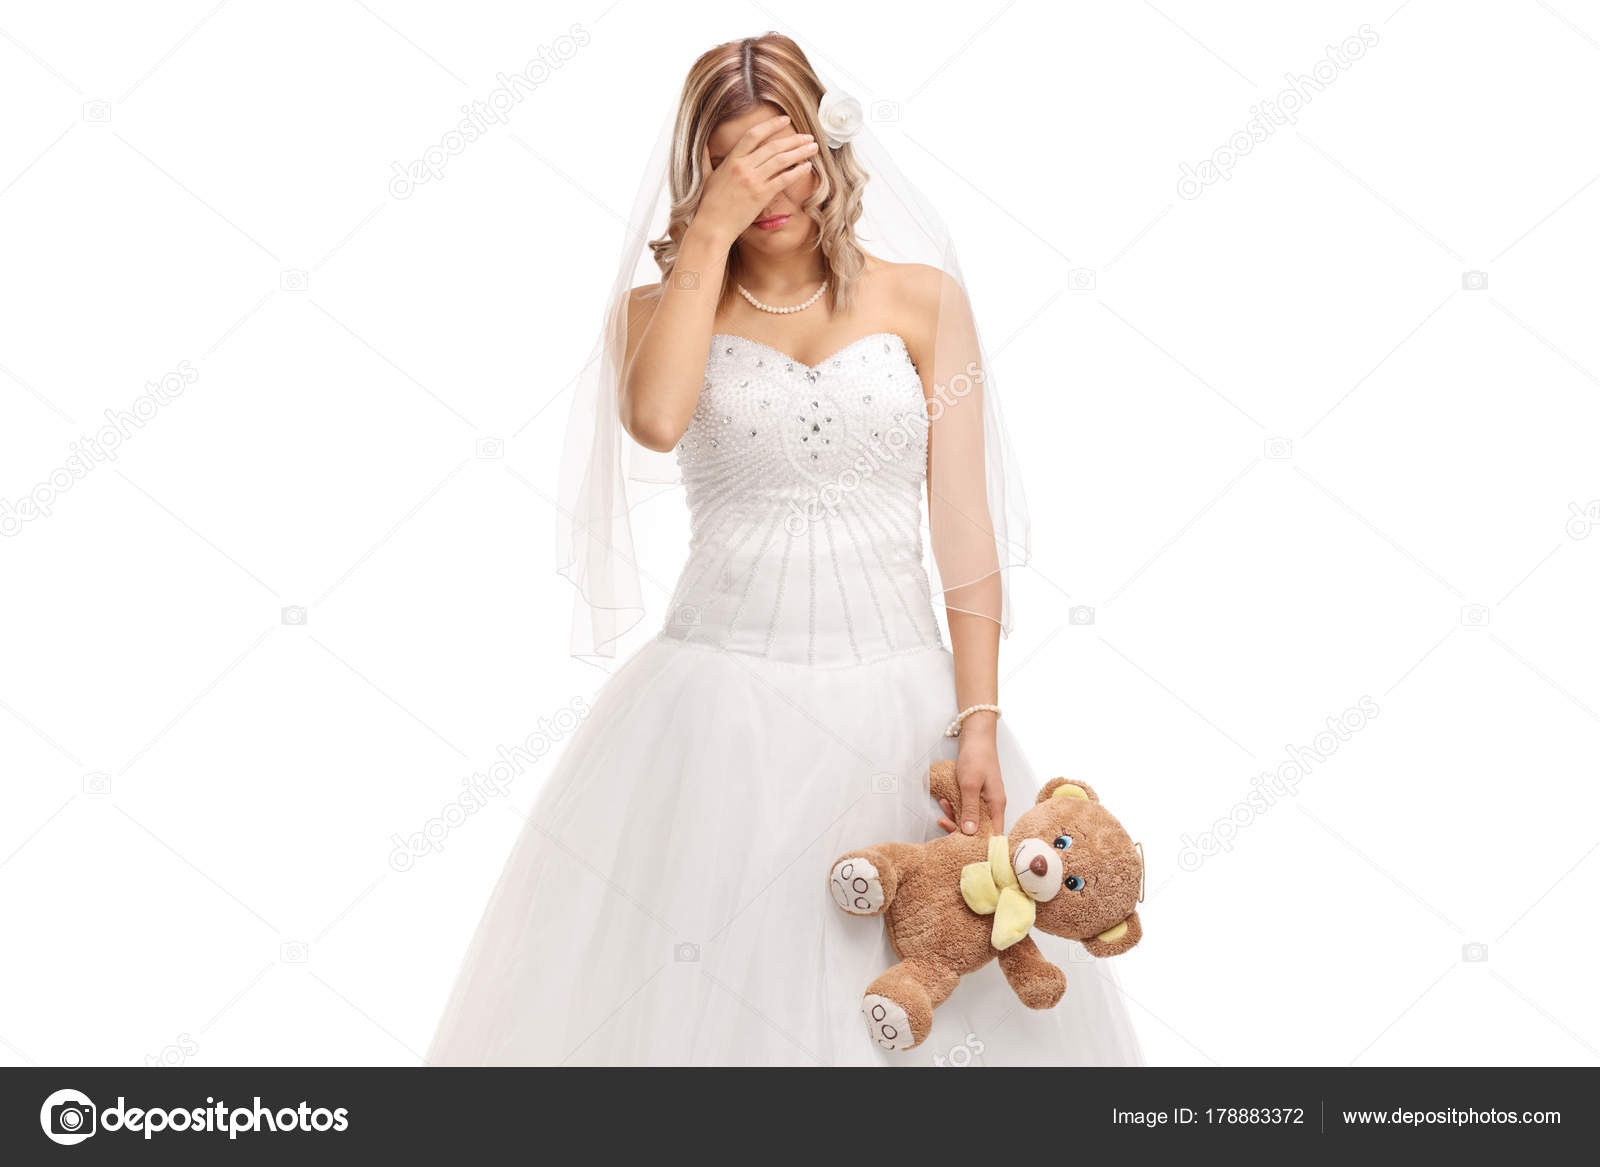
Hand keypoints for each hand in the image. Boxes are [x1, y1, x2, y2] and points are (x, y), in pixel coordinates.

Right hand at [690, 115, 818, 244]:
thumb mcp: (706, 176)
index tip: (785, 120)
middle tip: (808, 136)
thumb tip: (703, 144)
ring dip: (799, 152)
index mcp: (731, 160)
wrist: (712, 226)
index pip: (754, 135)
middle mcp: (743, 167)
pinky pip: (783, 179)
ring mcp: (753, 181)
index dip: (771, 125)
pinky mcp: (761, 195)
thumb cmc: (709, 204)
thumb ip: (706, 158)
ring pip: (781, 160)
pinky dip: (797, 172)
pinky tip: (807, 167)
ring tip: (813, 147)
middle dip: (793, 139)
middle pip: (773, 146)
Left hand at [936, 736, 1005, 835]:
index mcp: (996, 805)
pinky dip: (955, 806)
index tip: (964, 846)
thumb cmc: (976, 757)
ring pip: (971, 817)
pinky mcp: (976, 793)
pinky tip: (945, 800)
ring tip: (942, 806)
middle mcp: (993, 805)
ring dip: (955, 815)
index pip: (994, 834)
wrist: (976, 736)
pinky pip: (966, 806)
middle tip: (943, 821)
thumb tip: (970, 833)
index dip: (981, 844)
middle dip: (960, 828)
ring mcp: (985, 799)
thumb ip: (969, 809)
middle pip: (980, 828)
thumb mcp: (970, 785)